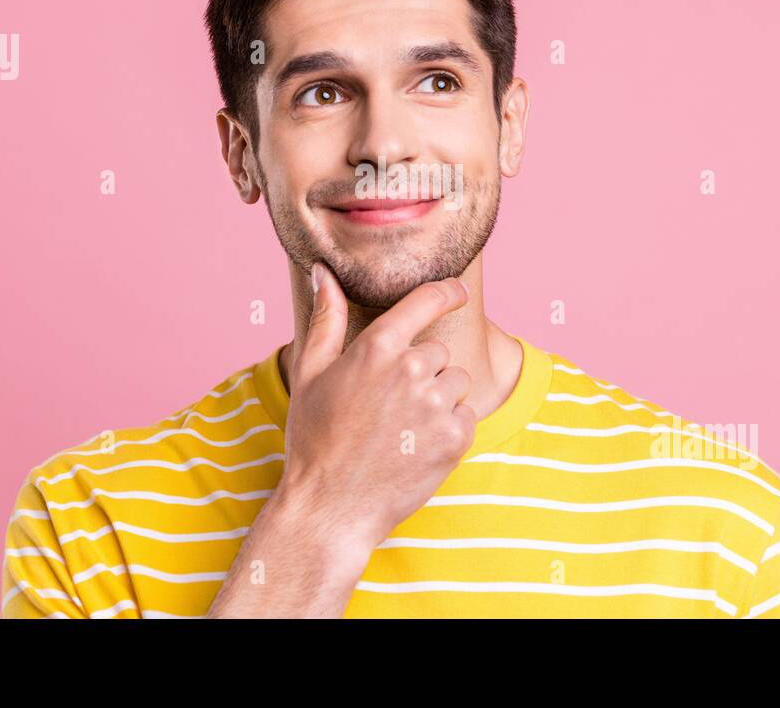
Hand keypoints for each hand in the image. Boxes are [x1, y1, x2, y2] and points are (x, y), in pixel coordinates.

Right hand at [276, 262, 476, 553]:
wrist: (330, 507)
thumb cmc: (314, 438)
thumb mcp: (311, 373)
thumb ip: (325, 319)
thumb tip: (323, 273)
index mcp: (376, 347)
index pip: (427, 301)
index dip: (448, 291)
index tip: (458, 291)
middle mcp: (411, 370)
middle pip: (439, 352)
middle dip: (422, 371)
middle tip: (389, 404)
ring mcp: (436, 405)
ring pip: (457, 382)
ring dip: (440, 398)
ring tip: (402, 427)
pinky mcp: (456, 439)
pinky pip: (468, 416)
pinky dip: (450, 428)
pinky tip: (416, 445)